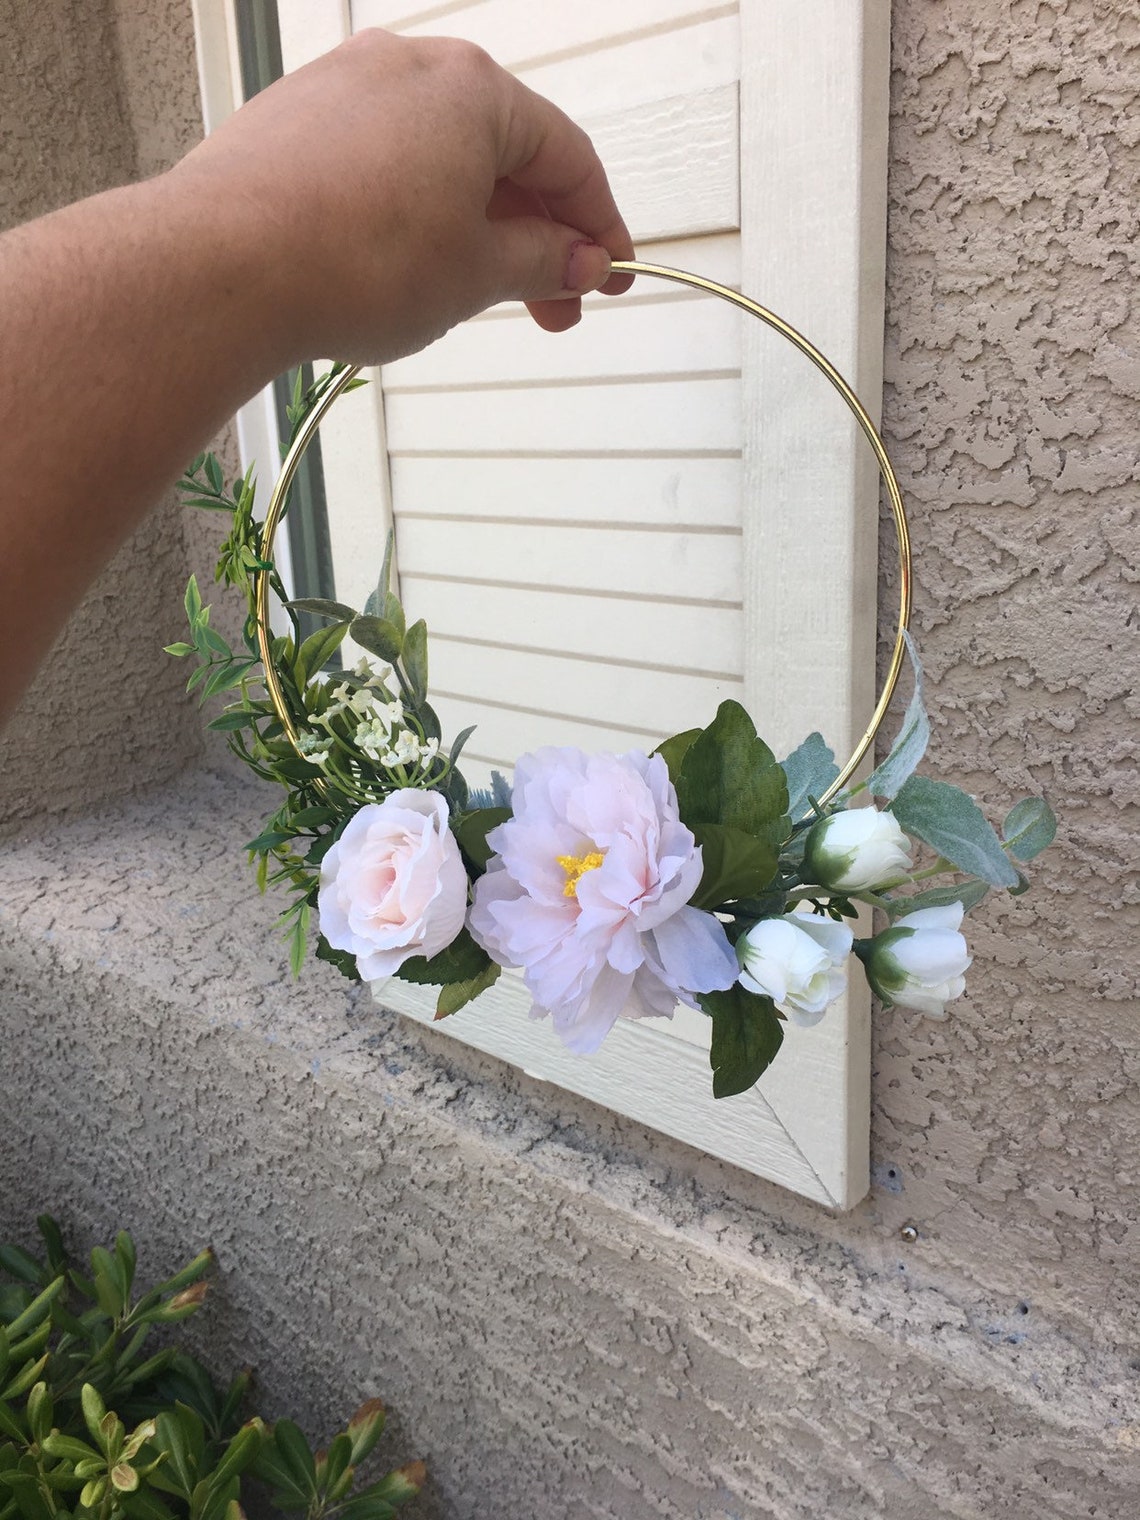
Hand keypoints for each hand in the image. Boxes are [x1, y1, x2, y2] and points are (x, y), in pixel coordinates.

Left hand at [170, 28, 634, 364]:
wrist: (225, 266)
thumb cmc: (349, 259)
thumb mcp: (476, 275)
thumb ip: (542, 263)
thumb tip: (577, 260)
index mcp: (475, 89)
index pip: (568, 157)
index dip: (599, 226)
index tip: (607, 274)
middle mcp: (412, 69)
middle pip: (504, 154)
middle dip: (537, 237)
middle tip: (552, 304)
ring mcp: (346, 87)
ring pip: (441, 156)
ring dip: (476, 225)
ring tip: (479, 294)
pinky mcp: (298, 120)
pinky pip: (383, 160)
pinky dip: (416, 208)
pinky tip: (411, 263)